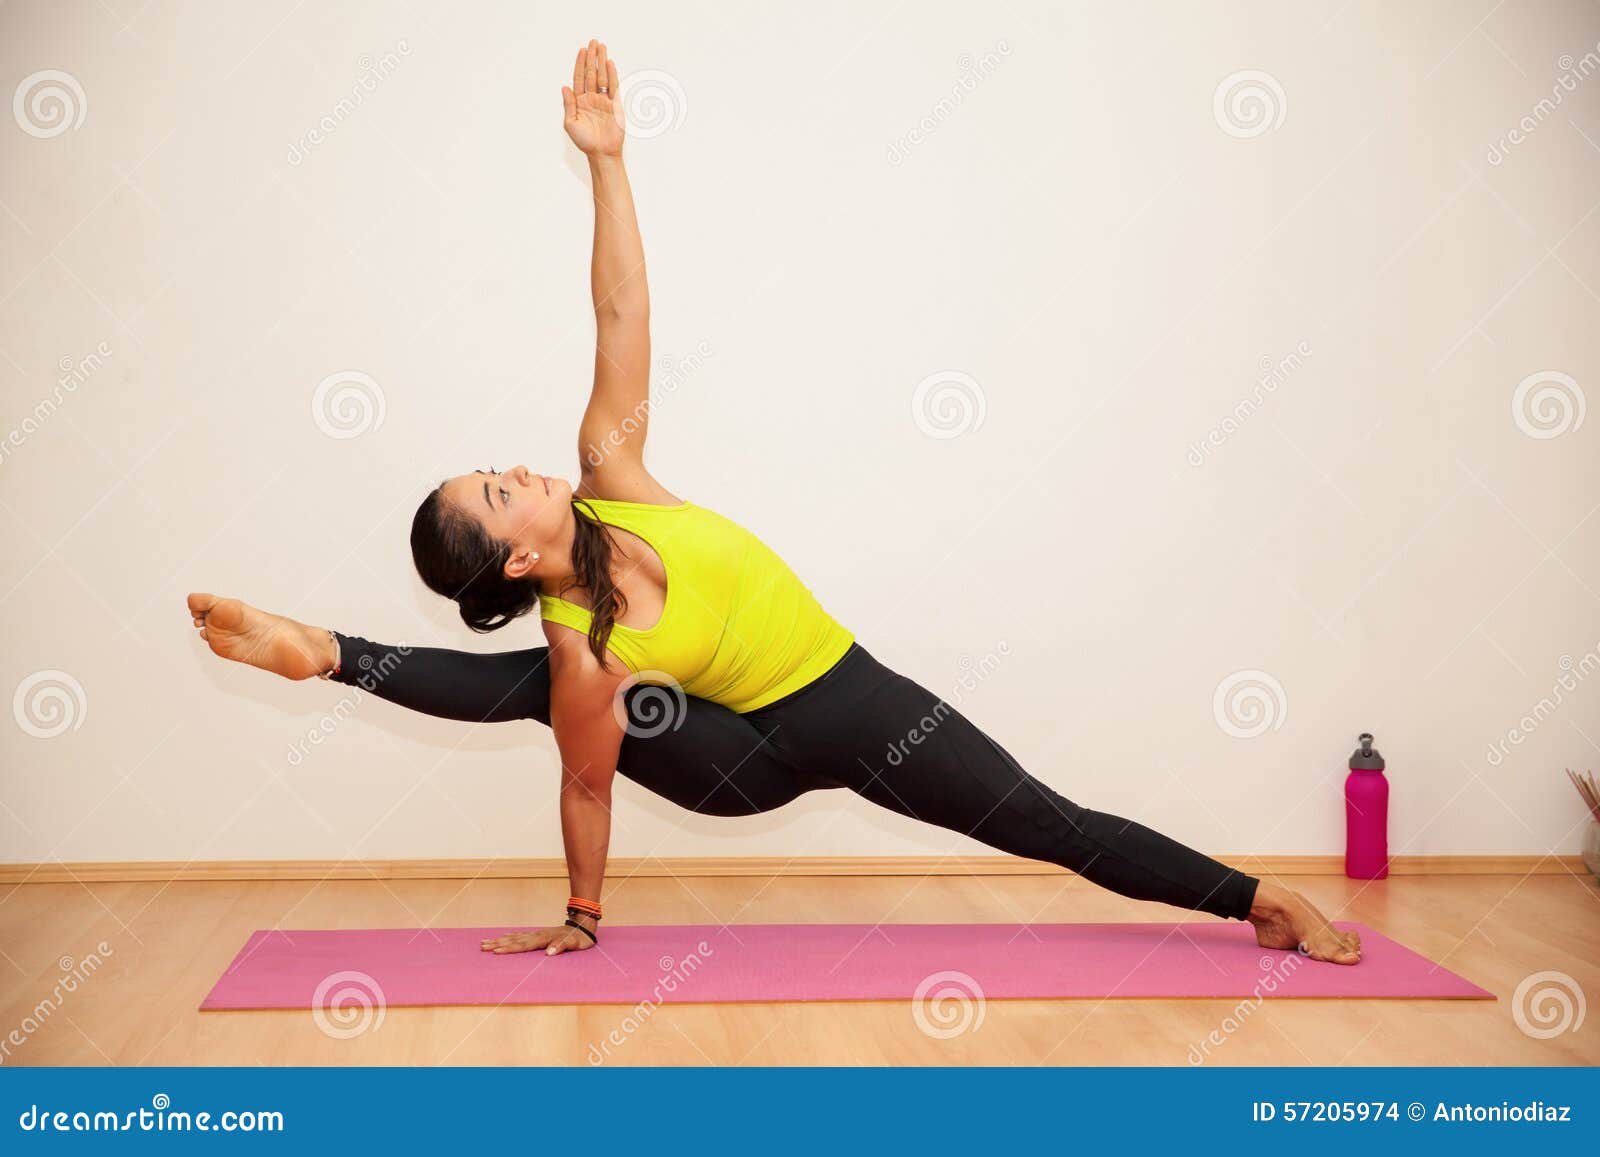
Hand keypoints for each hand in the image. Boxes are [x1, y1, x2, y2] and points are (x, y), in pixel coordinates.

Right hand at [480, 921, 596, 955]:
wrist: (584, 927)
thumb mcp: (574, 943)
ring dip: (500, 939)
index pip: (523, 945)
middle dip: (498, 943)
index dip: (510, 948)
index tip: (496, 951)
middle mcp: (537, 935)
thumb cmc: (579, 938)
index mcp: (543, 939)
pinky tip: (504, 936)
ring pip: (515, 937)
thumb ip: (562, 946)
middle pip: (514, 940)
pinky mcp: (538, 935)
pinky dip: (510, 936)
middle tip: (483, 946)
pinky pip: (520, 936)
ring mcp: (537, 934)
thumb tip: (549, 952)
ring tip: (486, 942)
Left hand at [562, 38, 623, 156]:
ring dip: (601, 61)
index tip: (581, 50)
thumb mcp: (570, 123)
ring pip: (602, 76)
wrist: (602, 153)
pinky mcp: (615, 105)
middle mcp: (591, 98)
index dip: (579, 64)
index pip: (579, 78)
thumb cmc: (585, 141)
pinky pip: (613, 87)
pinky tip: (610, 63)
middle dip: (591, 57)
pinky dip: (612, 74)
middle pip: (591, 73)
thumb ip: (568, 105)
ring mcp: (603, 100)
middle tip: (593, 42)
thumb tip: (564, 87)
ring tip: (601, 46)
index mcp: (579, 101)